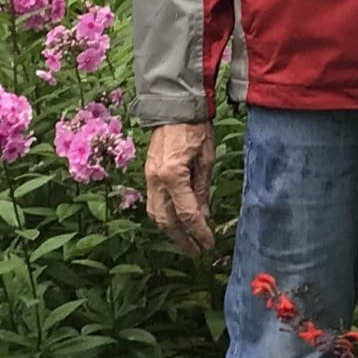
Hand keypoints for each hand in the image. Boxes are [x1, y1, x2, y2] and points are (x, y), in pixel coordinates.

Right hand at [143, 121, 214, 256]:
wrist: (173, 106)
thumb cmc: (195, 128)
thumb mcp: (206, 159)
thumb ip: (202, 190)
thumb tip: (203, 217)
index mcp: (172, 175)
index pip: (187, 213)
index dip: (199, 232)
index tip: (209, 244)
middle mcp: (156, 179)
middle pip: (166, 220)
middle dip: (182, 239)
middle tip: (197, 251)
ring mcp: (148, 177)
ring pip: (155, 214)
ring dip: (170, 231)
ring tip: (187, 241)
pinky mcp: (147, 174)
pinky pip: (152, 203)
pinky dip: (164, 216)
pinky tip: (176, 222)